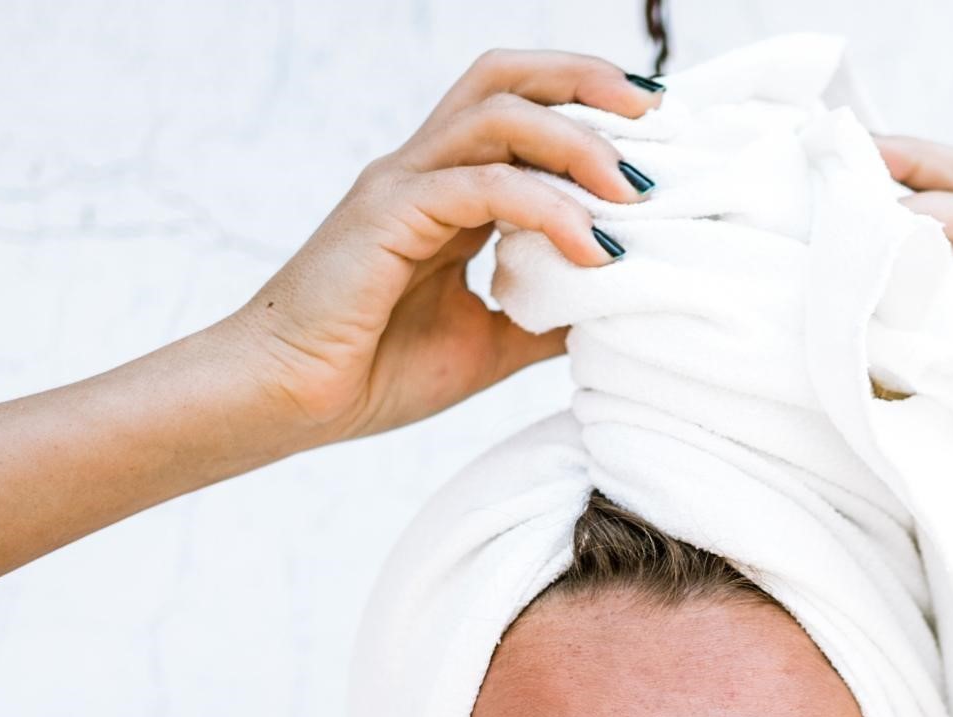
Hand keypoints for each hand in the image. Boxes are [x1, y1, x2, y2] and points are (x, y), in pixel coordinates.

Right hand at [213, 48, 661, 447]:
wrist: (291, 402)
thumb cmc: (373, 371)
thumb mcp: (489, 341)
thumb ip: (547, 315)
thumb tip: (619, 310)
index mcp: (447, 190)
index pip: (522, 111)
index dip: (588, 106)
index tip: (658, 134)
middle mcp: (424, 169)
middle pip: (507, 77)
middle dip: (588, 82)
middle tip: (661, 113)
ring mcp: (403, 183)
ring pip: (499, 116)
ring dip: (578, 143)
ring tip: (635, 194)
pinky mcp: (388, 214)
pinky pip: (481, 186)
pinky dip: (546, 209)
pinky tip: (591, 251)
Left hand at [871, 133, 952, 497]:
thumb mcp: (934, 390)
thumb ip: (901, 350)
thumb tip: (831, 331)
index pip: (948, 215)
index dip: (898, 187)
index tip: (839, 181)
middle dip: (908, 154)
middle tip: (845, 143)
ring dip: (922, 162)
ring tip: (867, 154)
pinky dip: (944, 212)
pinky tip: (902, 213)